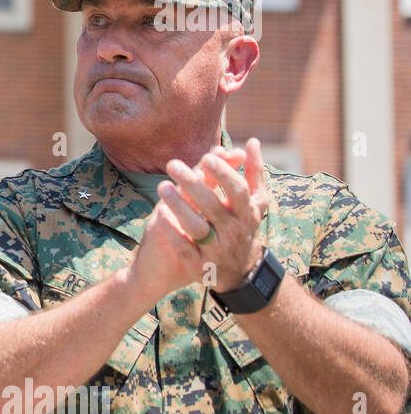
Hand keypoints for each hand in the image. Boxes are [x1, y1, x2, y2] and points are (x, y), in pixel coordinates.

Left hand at [157, 137, 271, 292]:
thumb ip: (253, 172)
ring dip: (178, 206)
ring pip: (196, 227)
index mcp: (246, 213)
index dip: (224, 173)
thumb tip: (251, 141)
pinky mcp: (198, 265)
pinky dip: (172, 232)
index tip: (207, 156)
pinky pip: (183, 248)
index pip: (237, 190)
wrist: (240, 273)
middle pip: (212, 205)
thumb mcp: (254, 203)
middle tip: (172, 164)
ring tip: (162, 186)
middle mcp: (233, 231)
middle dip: (192, 183)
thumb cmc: (244, 226)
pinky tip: (158, 214)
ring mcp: (216, 249)